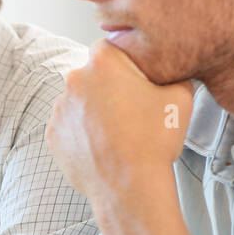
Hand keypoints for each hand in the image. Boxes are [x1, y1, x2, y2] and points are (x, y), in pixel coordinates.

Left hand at [46, 40, 192, 206]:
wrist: (129, 187)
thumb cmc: (154, 140)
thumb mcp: (180, 97)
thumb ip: (173, 74)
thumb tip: (170, 70)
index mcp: (103, 62)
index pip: (111, 47)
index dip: (126, 62)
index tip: (137, 80)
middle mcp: (74, 79)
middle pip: (93, 74)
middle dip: (109, 87)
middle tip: (131, 110)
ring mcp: (60, 108)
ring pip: (79, 100)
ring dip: (94, 110)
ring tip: (118, 133)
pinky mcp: (53, 134)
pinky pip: (69, 125)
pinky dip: (82, 132)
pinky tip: (103, 146)